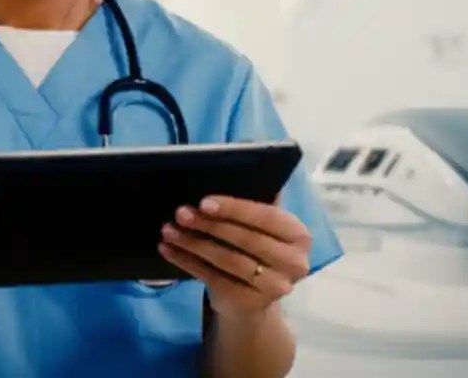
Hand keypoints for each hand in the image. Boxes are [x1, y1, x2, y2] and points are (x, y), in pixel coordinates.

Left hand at [157, 194, 311, 320]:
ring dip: (193, 243)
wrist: (253, 300)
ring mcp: (274, 287)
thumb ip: (256, 200)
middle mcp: (294, 263)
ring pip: (226, 259)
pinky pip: (212, 278)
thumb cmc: (255, 252)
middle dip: (208, 225)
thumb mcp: (262, 227)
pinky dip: (187, 262)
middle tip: (180, 213)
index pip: (266, 217)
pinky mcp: (249, 304)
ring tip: (169, 230)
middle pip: (245, 239)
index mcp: (299, 235)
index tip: (204, 201)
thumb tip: (236, 164)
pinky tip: (168, 250)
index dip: (234, 208)